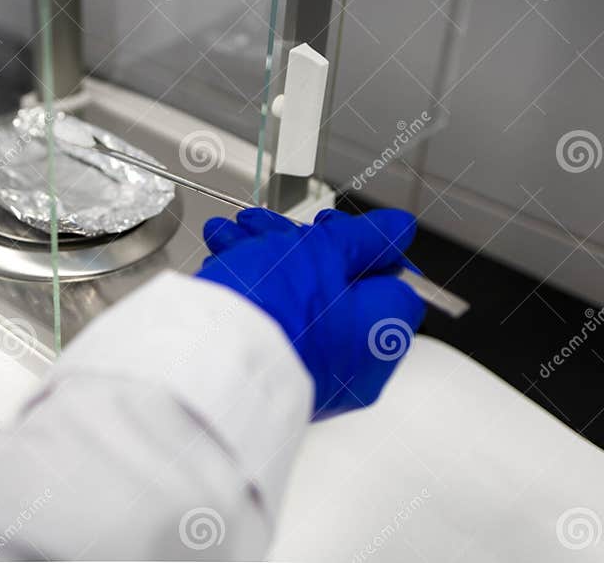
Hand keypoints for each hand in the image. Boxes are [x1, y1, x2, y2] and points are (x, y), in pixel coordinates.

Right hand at [195, 207, 425, 418]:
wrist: (206, 361)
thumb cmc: (272, 311)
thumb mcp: (324, 252)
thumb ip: (365, 239)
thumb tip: (398, 231)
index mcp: (381, 334)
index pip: (388, 278)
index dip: (357, 245)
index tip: (326, 229)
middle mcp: (353, 365)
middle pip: (335, 285)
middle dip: (295, 246)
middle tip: (268, 228)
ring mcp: (312, 373)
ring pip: (296, 300)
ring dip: (265, 260)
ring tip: (232, 237)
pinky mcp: (273, 376)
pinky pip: (272, 323)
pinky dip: (252, 290)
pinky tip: (225, 263)